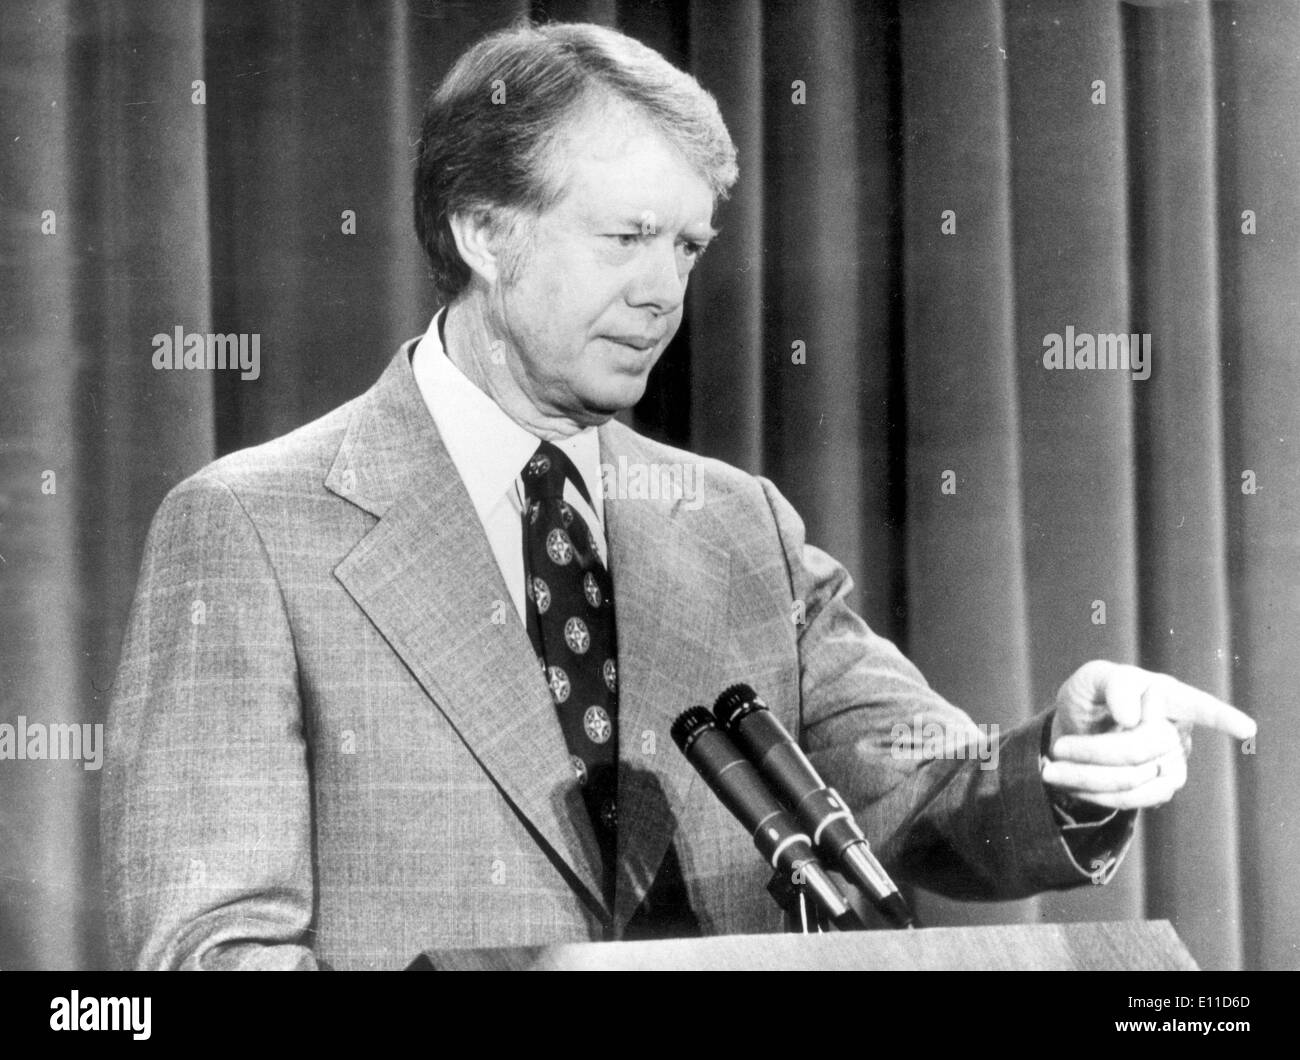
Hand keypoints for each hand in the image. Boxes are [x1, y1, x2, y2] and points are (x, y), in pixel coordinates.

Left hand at [1042, 660, 1256, 810]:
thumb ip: (1114, 684)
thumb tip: (1133, 717)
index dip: (1220, 717)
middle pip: (1143, 746)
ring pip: (1134, 778)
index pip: (1195, 704)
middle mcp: (1174, 728)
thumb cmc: (1091, 697)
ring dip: (1087, 778)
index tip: (1246, 729)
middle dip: (1095, 751)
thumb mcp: (1091, 679)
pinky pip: (1132, 799)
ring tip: (1051, 770)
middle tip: (1058, 748)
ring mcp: (1172, 761)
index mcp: (1163, 693)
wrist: (1079, 731)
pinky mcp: (1160, 787)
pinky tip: (1072, 785)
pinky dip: (1096, 794)